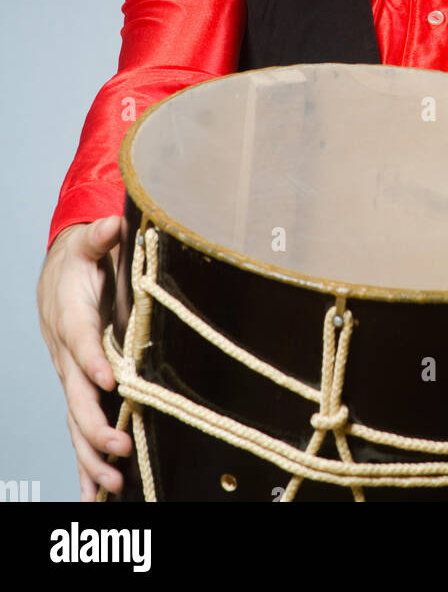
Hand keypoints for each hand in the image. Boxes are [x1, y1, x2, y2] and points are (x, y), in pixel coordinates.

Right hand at [37, 217, 131, 499]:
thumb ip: (100, 237)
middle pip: (76, 396)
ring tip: (110, 486)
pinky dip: (86, 462)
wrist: (58, 275)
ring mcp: (72, 376)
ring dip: (90, 456)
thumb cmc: (80, 262)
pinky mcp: (79, 389)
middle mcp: (68, 356)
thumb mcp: (90, 243)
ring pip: (75, 422)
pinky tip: (97, 493)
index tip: (110, 382)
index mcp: (72, 319)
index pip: (80, 342)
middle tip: (120, 448)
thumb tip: (108, 223)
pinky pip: (80, 429)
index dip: (93, 361)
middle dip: (95, 426)